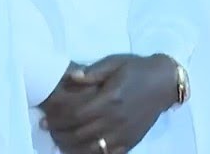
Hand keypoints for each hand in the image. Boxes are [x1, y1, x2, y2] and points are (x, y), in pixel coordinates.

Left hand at [42, 53, 178, 153]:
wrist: (164, 82)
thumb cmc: (136, 69)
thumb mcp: (113, 63)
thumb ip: (92, 72)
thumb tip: (71, 77)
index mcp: (109, 98)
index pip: (76, 114)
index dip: (57, 118)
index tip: (45, 117)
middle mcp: (115, 119)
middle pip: (79, 133)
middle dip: (59, 133)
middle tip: (48, 129)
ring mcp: (124, 133)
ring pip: (91, 148)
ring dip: (71, 146)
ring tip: (59, 141)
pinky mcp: (130, 142)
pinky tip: (80, 150)